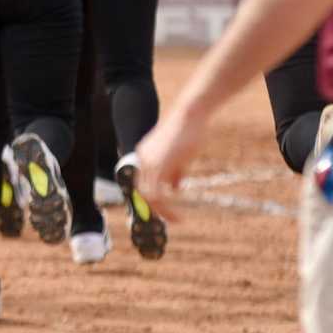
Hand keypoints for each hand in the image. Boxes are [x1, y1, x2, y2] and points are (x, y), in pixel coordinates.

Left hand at [131, 106, 211, 225]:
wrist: (191, 113)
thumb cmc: (190, 130)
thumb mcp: (181, 154)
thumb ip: (174, 172)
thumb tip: (174, 189)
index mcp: (145, 154)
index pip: (142, 182)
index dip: (152, 197)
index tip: (165, 209)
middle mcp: (143, 159)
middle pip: (142, 191)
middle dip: (155, 208)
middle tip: (171, 218)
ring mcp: (150, 162)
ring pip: (149, 197)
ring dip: (163, 211)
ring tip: (177, 219)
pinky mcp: (160, 166)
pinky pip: (158, 195)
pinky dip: (167, 209)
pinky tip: (179, 215)